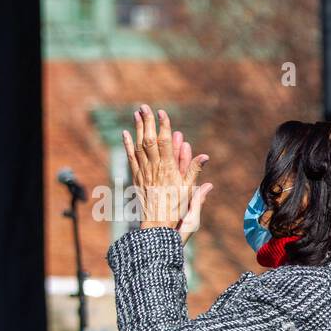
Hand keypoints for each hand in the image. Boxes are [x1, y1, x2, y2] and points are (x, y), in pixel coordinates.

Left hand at [122, 104, 210, 243]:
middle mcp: (154, 168)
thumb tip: (205, 157)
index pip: (165, 143)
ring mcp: (143, 172)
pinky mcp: (136, 178)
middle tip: (144, 106)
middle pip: (148, 140)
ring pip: (138, 146)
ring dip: (136, 129)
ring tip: (136, 114)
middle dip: (147, 122)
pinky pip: (131, 158)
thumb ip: (194, 172)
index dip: (163, 126)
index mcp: (168, 170)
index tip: (163, 112)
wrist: (157, 225)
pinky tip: (125, 134)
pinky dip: (127, 145)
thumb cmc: (176, 210)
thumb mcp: (189, 191)